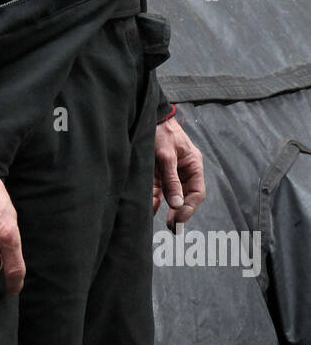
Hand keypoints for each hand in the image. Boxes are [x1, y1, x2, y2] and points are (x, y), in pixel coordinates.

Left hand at [153, 116, 205, 230]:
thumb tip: (177, 203)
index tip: (179, 218)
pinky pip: (159, 189)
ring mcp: (171, 172)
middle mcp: (184, 170)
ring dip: (168, 208)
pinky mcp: (158, 172)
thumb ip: (171, 180)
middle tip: (172, 226)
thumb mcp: (166, 155)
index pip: (197, 192)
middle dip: (180, 211)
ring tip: (164, 222)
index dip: (190, 207)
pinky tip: (152, 208)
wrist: (147, 117)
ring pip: (172, 195)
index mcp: (193, 165)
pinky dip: (156, 199)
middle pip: (186, 196)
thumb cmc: (161, 132)